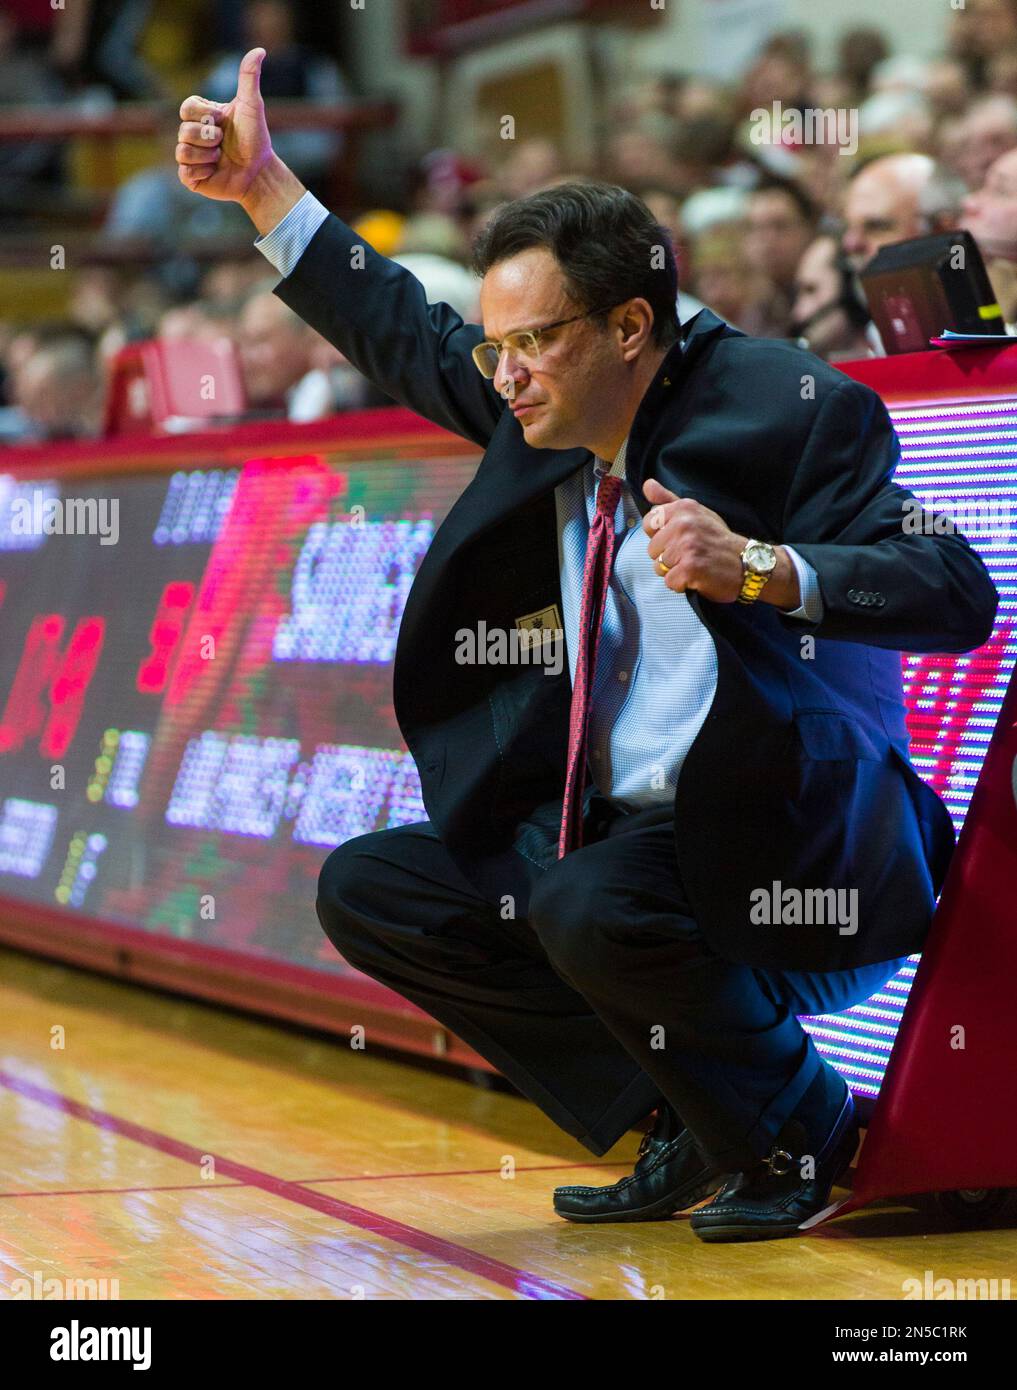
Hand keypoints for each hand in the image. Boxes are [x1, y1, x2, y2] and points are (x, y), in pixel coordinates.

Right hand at [176, 47, 272, 201]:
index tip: (223, 121)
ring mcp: (190, 156)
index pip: (186, 108)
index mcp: (201, 115)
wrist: (259, 172)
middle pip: (184, 130)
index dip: (205, 115)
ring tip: (221, 158)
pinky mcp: (191, 178)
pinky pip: (185, 172)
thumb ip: (249, 77)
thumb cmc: (255, 139)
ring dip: (207, 155)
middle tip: (224, 142)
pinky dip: (202, 172)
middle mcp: (192, 134)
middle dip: (209, 137)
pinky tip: (215, 171)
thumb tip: (259, 50)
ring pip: (182, 151)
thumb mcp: (252, 105)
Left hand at [642, 477, 800, 607]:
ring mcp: (687, 546)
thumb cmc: (718, 540)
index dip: (661, 536)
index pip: (648, 523)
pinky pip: (669, 581)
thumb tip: (647, 484)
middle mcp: (684, 524)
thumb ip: (668, 500)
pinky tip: (697, 577)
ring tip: (695, 564)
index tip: (680, 538)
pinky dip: (681, 584)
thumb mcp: (697, 513)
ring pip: (659, 567)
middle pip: (652, 549)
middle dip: (668, 556)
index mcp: (684, 508)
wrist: (748, 563)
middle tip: (692, 554)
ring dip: (675, 571)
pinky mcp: (690, 568)